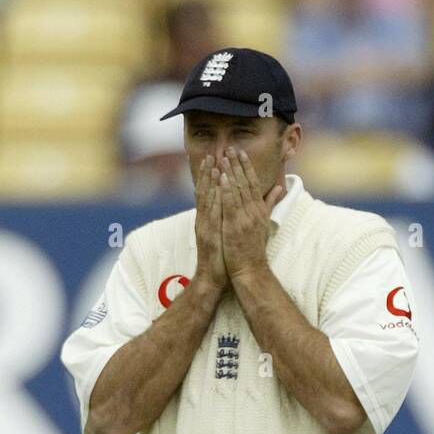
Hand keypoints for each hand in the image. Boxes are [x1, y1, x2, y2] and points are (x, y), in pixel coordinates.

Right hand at [193, 154, 226, 292]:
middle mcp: (204, 220)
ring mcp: (205, 227)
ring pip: (206, 199)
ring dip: (209, 181)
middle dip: (207, 173)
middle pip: (204, 192)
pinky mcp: (209, 235)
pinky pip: (212, 214)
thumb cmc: (220, 258)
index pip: (207, 194)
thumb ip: (224, 221)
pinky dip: (214, 199)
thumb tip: (229, 210)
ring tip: (213, 164)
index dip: (209, 177)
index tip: (213, 160)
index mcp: (207, 219)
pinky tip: (218, 188)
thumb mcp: (222, 236)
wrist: (211, 279)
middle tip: (210, 154)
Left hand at [219, 148, 284, 280]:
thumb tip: (280, 189)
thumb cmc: (254, 248)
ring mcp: (244, 218)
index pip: (254, 183)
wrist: (250, 270)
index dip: (247, 167)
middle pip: (245, 183)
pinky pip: (230, 204)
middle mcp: (253, 211)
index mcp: (259, 210)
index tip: (241, 153)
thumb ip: (269, 204)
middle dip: (237, 164)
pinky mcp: (235, 226)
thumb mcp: (264, 223)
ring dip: (230, 172)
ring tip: (223, 156)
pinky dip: (226, 189)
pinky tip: (221, 177)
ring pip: (237, 190)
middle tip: (230, 148)